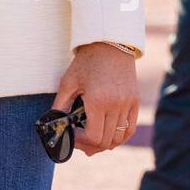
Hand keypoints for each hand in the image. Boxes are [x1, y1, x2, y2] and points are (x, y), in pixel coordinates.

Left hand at [53, 42, 138, 156]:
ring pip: (120, 138)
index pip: (93, 137)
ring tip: (93, 142)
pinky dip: (120, 136)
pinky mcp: (135, 101)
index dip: (81, 142)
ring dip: (106, 143)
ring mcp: (128, 104)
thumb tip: (54, 123)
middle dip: (91, 146)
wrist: (110, 42)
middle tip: (80, 143)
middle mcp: (116, 105)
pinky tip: (109, 136)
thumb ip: (60, 105)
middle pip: (106, 141)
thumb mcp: (68, 81)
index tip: (72, 136)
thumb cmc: (86, 61)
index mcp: (98, 100)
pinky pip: (130, 128)